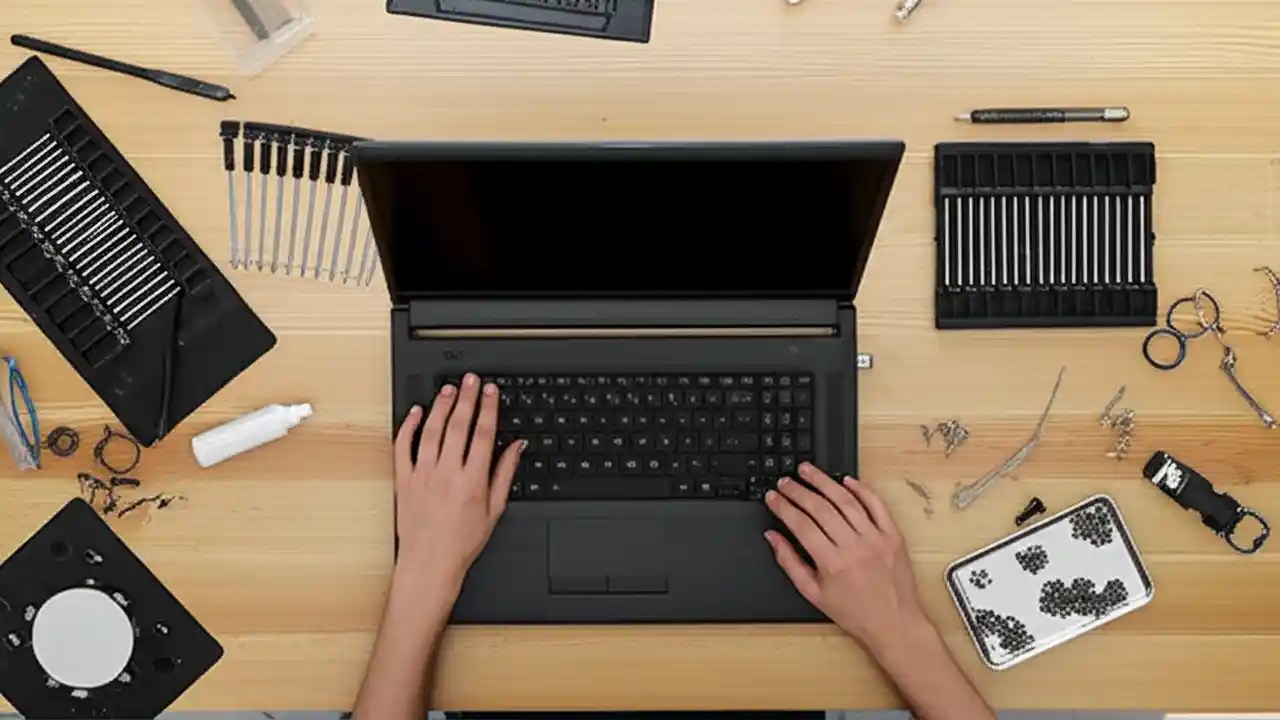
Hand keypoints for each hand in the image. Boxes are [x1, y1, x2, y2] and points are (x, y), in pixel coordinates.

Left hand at [393, 373, 524, 595]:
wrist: (430, 563)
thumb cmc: (463, 541)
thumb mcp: (495, 509)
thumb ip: (505, 473)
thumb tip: (517, 446)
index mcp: (473, 481)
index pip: (484, 434)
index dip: (489, 408)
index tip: (490, 391)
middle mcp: (447, 474)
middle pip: (458, 426)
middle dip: (466, 398)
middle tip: (470, 380)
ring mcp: (423, 475)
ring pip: (431, 431)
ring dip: (441, 406)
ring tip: (448, 389)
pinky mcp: (404, 480)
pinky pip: (403, 447)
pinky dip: (409, 426)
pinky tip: (417, 412)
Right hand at [764, 463, 930, 656]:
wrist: (894, 624)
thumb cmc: (855, 613)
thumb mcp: (814, 594)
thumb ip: (790, 562)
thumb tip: (773, 537)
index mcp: (832, 563)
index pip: (801, 524)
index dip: (783, 507)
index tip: (773, 497)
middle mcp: (854, 546)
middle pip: (820, 508)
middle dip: (798, 491)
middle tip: (785, 482)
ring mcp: (876, 538)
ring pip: (846, 501)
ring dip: (824, 482)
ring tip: (808, 471)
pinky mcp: (893, 536)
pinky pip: (876, 505)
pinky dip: (861, 489)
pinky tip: (846, 480)